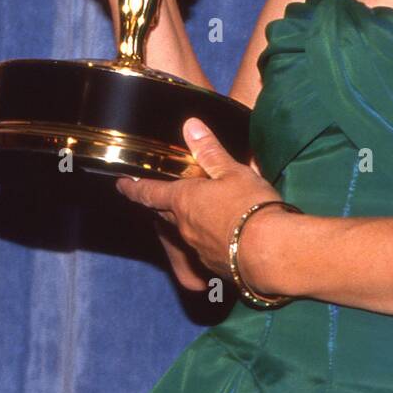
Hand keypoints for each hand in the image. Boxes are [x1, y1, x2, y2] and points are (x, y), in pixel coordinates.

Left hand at [116, 117, 289, 293]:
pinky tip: (223, 236)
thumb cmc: (250, 207)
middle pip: (164, 215)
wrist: (271, 253)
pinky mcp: (216, 266)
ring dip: (187, 223)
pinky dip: (208, 239)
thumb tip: (190, 126)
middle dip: (161, 205)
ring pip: (185, 233)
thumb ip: (210, 151)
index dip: (133, 188)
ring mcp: (199, 250)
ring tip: (198, 214)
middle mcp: (184, 228)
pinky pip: (204, 250)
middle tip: (160, 196)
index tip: (122, 185)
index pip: (149, 193)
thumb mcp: (233, 172)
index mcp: (183, 201)